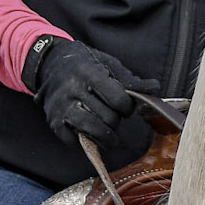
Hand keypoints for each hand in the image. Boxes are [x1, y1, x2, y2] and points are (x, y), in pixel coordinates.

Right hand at [31, 40, 158, 145]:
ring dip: (106, 137)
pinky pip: (73, 141)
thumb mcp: (108, 65)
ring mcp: (61, 106)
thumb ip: (131, 80)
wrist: (50, 63)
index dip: (128, 108)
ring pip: (93, 131)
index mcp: (88, 72)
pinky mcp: (53, 121)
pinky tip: (88, 133)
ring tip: (110, 135)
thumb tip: (155, 88)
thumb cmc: (86, 65)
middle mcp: (72, 89)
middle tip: (113, 117)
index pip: (118, 99)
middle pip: (108, 118)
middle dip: (116, 121)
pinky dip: (84, 141)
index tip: (126, 107)